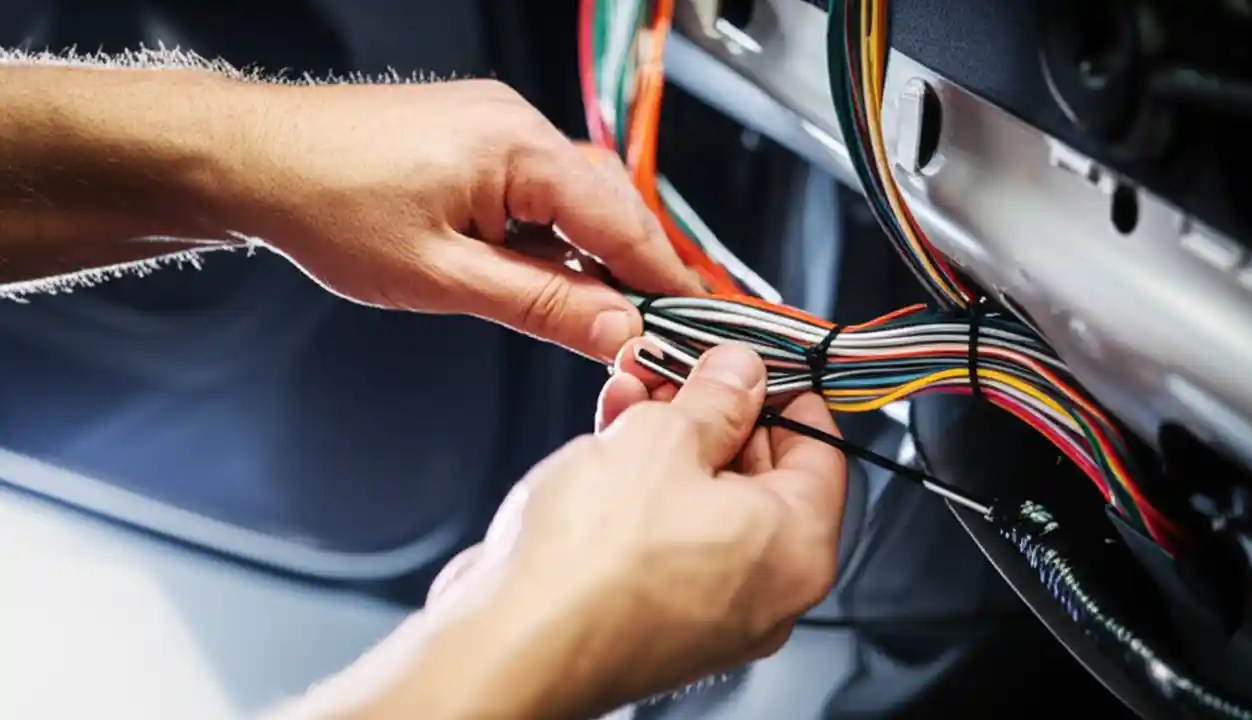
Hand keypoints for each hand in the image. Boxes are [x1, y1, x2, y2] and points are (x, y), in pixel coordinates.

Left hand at [230, 79, 698, 359]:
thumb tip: (620, 330)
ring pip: (575, 199)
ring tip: (598, 318)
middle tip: (650, 335)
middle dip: (633, 272)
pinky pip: (539, 189)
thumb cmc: (329, 208)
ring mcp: (497, 125)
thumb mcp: (444, 278)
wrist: (251, 158)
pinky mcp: (475, 137)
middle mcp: (519, 124)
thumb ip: (542, 306)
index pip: (624, 222)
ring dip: (591, 257)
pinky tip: (548, 278)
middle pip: (609, 206)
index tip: (697, 327)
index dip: (666, 281)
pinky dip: (553, 237)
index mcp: (521, 149)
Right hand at [417, 341, 847, 716]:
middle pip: (759, 474)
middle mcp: (764, 590)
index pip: (821, 451)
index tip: (752, 359)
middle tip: (679, 364)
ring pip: (705, 499)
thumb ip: (715, 398)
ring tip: (632, 389)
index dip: (785, 391)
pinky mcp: (652, 614)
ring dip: (670, 438)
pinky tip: (611, 437)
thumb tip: (739, 374)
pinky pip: (668, 534)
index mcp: (796, 549)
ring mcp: (707, 609)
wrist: (510, 642)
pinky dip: (646, 484)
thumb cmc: (591, 564)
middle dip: (713, 409)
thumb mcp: (664, 439)